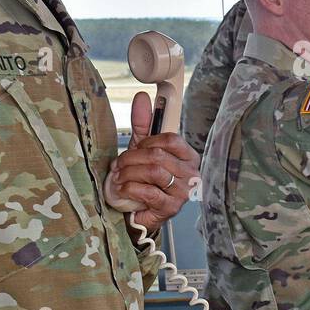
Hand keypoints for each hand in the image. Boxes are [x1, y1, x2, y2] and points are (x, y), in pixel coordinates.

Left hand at [107, 90, 199, 231]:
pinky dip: (129, 188)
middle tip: (119, 164)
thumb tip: (141, 96)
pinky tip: (122, 189)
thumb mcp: (143, 149)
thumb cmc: (145, 180)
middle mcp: (190, 174)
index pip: (171, 140)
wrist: (141, 212)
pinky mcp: (171, 208)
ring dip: (128, 173)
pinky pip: (148, 191)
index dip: (148, 141)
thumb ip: (143, 124)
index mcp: (188, 156)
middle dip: (132, 158)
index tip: (135, 148)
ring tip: (118, 176)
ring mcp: (183, 192)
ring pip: (153, 172)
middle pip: (158, 155)